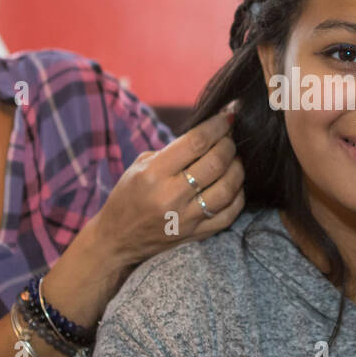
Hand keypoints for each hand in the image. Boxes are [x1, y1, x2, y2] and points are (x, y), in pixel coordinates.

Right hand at [44, 109, 244, 313]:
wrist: (117, 240)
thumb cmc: (128, 196)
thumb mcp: (140, 166)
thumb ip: (174, 151)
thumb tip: (210, 134)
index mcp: (154, 174)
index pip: (196, 142)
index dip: (217, 126)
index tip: (228, 116)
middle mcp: (172, 196)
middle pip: (216, 163)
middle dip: (229, 144)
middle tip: (230, 138)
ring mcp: (186, 219)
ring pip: (228, 188)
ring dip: (237, 168)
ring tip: (234, 160)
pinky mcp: (197, 235)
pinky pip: (229, 214)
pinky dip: (238, 195)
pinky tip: (233, 185)